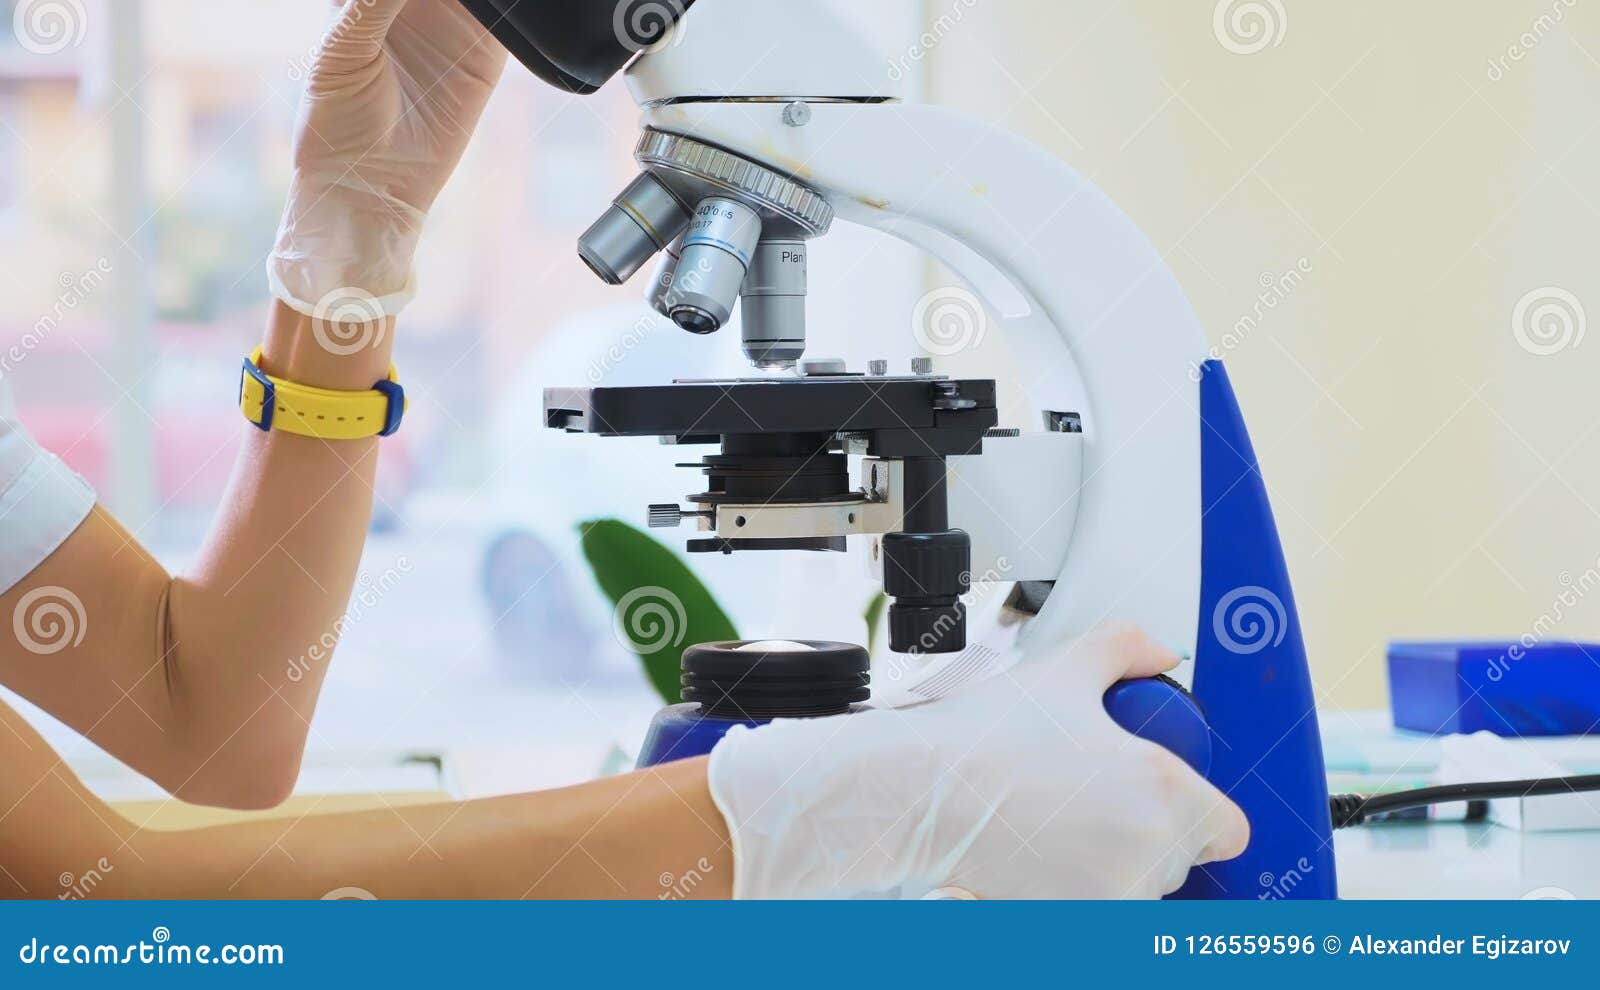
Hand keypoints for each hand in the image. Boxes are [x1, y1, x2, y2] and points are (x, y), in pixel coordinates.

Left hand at [268, 0, 505, 321]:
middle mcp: (410, 7)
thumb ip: (374, 2)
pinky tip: (497, 9)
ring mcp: (451, 28)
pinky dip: (505, 11)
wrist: (370, 184)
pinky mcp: (484, 56)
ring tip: (462, 3)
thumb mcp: (346, 47)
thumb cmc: (337, 119)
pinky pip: (502, 22)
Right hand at [708, 623, 1248, 898]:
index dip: (1200, 814)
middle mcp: (1150, 853)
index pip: (1228, 830)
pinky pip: (1098, 916)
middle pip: (1178, 860)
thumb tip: (1161, 652)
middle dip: (1144, 836)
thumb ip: (1127, 645)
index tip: (1165, 805)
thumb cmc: (983, 741)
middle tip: (1091, 806)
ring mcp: (1113, 900)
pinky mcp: (1075, 931)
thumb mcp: (1063, 669)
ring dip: (1111, 871)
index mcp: (1164, 790)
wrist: (916, 796)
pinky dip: (1075, 898)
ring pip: (1137, 892)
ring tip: (1056, 833)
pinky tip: (1038, 864)